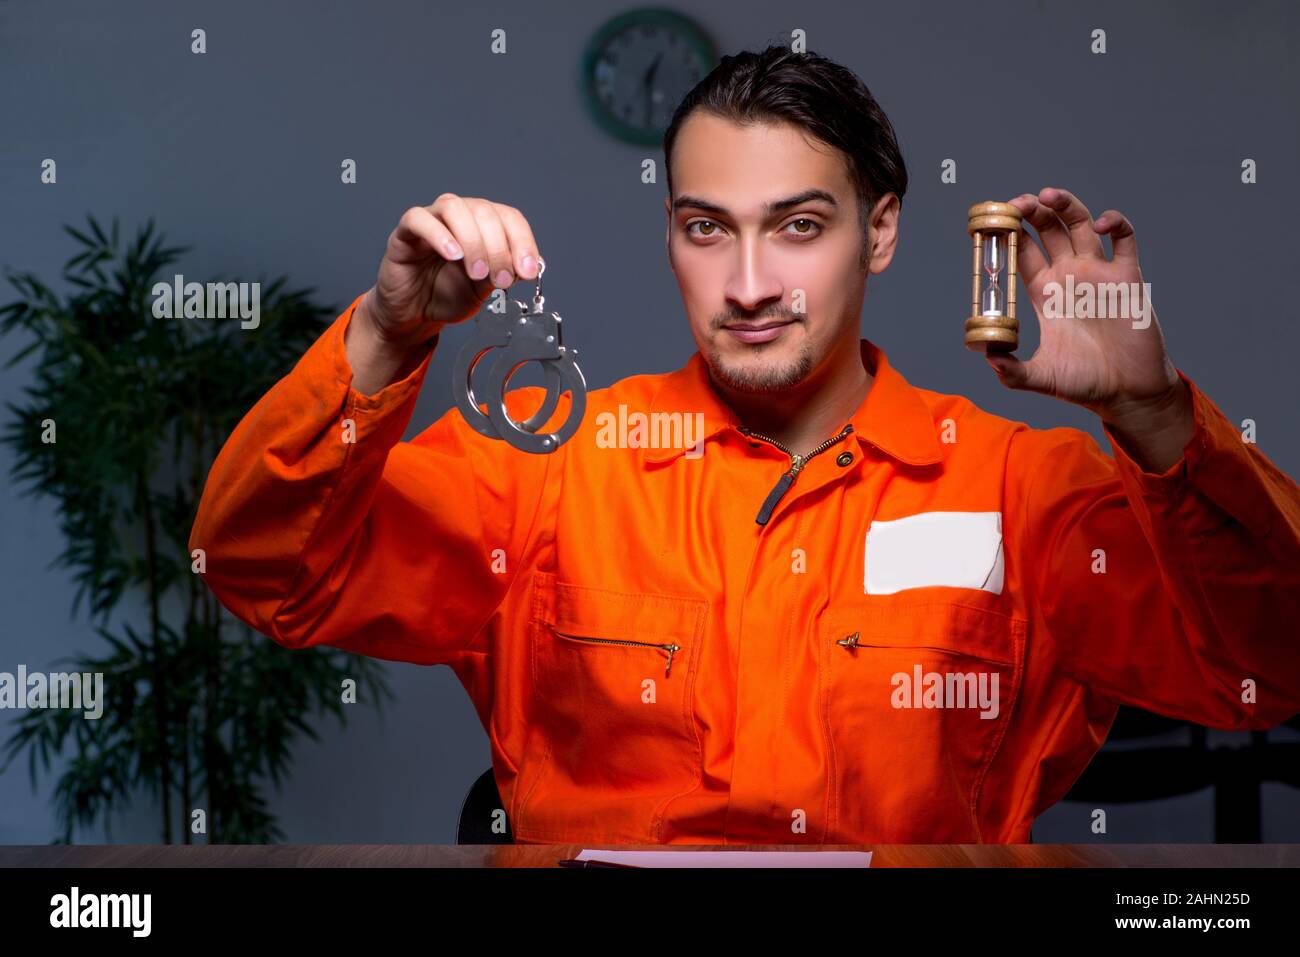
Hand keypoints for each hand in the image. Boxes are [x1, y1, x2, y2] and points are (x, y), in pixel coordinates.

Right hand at [361, 194, 542, 351]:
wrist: (414, 313)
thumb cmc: (447, 295)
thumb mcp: (483, 290)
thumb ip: (500, 274)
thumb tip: (523, 267)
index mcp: (483, 225)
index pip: (509, 218)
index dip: (523, 242)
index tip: (527, 271)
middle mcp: (460, 216)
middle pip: (485, 211)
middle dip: (498, 248)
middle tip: (501, 279)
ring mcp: (431, 219)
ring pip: (454, 208)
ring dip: (473, 241)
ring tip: (477, 272)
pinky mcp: (405, 232)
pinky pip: (419, 219)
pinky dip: (439, 235)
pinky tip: (453, 255)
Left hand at [985, 187, 1182, 420]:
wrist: (1127, 393)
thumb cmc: (1084, 384)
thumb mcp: (1039, 377)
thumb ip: (1012, 370)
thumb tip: (987, 356)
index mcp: (1043, 294)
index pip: (1022, 251)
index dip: (1008, 234)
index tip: (991, 221)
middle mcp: (1068, 277)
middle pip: (1047, 230)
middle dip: (1032, 211)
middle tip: (1018, 203)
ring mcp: (1098, 273)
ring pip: (1080, 224)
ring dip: (1065, 205)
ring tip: (1048, 195)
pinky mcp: (1127, 277)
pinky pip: (1123, 238)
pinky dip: (1113, 222)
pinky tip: (1100, 224)